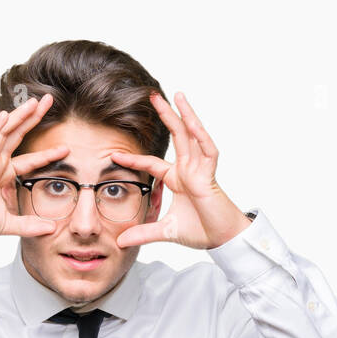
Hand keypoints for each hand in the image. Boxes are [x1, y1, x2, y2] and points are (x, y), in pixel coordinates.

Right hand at [0, 93, 67, 239]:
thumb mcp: (9, 224)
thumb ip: (29, 226)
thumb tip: (51, 229)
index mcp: (4, 174)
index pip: (29, 159)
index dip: (47, 153)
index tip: (66, 148)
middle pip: (17, 134)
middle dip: (32, 117)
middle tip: (48, 100)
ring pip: (4, 133)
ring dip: (18, 117)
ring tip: (34, 103)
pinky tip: (5, 116)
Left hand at [110, 91, 251, 250]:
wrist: (222, 240)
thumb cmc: (202, 232)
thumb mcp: (165, 231)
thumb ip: (142, 234)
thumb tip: (120, 242)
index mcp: (178, 179)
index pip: (152, 163)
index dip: (134, 159)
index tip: (114, 154)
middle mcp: (188, 170)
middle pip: (175, 137)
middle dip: (165, 116)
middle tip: (151, 96)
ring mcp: (200, 170)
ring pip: (192, 136)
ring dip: (184, 115)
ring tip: (176, 95)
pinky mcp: (211, 175)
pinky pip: (207, 150)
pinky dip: (200, 136)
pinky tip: (192, 121)